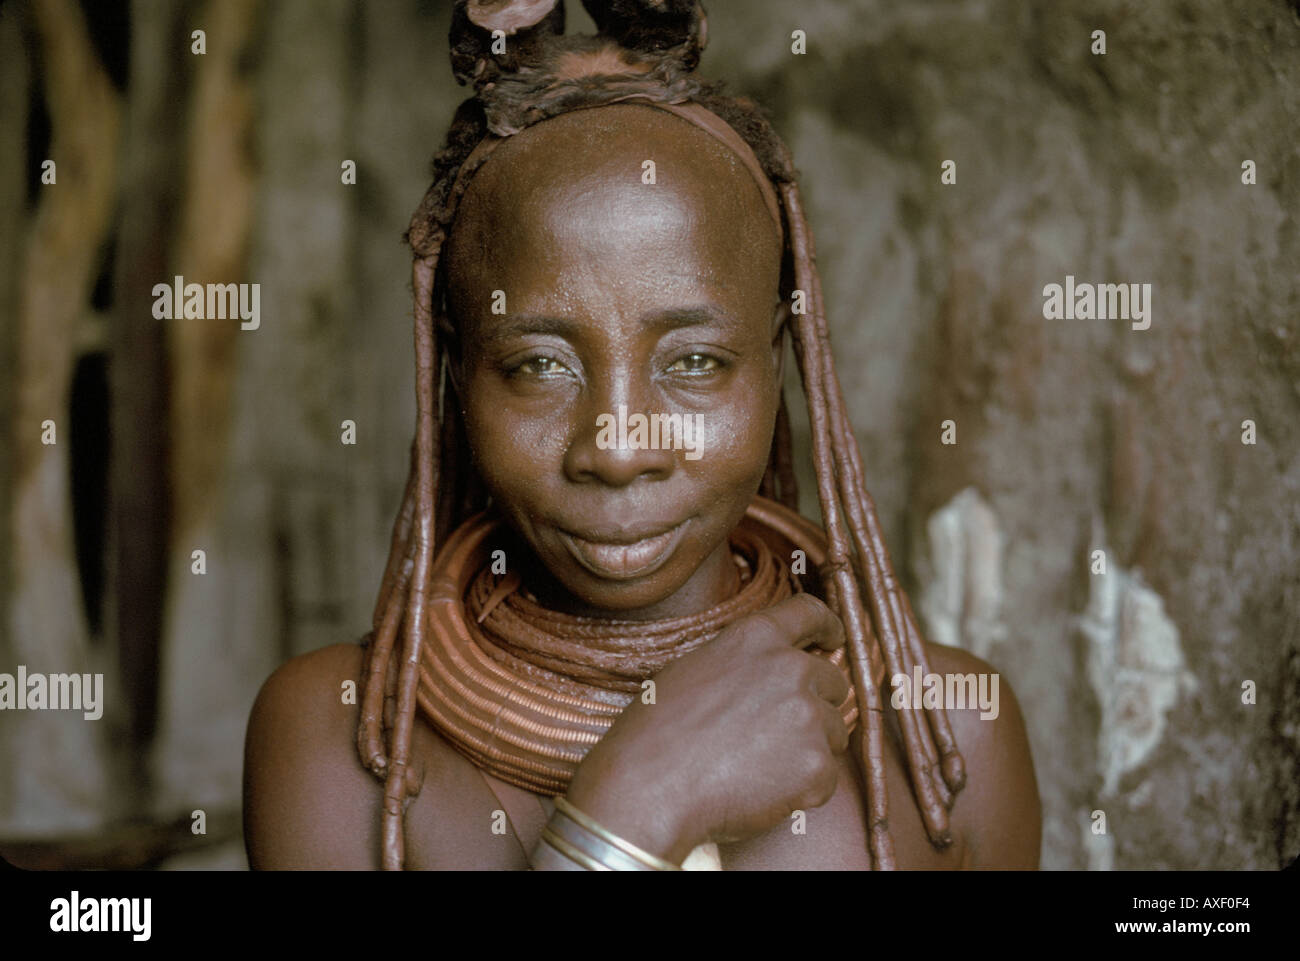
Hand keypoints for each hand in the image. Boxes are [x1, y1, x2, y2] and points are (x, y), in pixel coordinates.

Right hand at [565, 592, 850, 863]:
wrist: (650, 788)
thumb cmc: (658, 733)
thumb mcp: (695, 669)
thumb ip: (744, 662)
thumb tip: (770, 674)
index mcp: (756, 638)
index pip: (810, 613)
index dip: (827, 627)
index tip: (833, 640)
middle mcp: (790, 668)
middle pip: (833, 682)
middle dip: (816, 706)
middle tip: (777, 735)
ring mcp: (808, 716)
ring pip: (832, 733)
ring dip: (807, 750)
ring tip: (756, 767)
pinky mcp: (816, 764)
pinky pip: (825, 779)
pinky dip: (802, 791)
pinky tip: (759, 792)